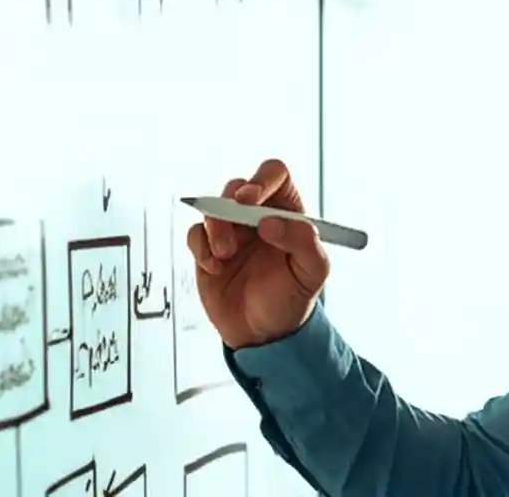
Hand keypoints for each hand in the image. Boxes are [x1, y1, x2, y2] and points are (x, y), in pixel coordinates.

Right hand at [186, 158, 329, 349]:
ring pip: (213, 207)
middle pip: (238, 186)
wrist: (264, 334)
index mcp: (288, 212)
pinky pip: (195, 233)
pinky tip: (215, 268)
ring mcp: (231, 231)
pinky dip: (200, 247)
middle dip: (231, 204)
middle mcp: (258, 216)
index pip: (276, 175)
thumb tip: (272, 222)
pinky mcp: (208, 249)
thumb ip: (304, 242)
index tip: (251, 200)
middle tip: (233, 229)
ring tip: (225, 256)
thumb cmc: (293, 299)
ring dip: (216, 227)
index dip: (262, 179)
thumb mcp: (312, 273)